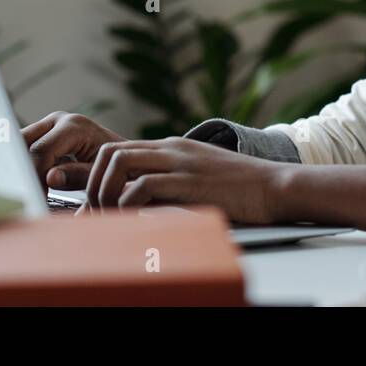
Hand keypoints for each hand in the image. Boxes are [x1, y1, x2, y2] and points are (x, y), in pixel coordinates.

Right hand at [21, 111, 127, 190]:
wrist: (125, 156)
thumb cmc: (117, 166)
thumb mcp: (99, 174)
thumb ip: (76, 176)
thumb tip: (49, 178)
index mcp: (74, 127)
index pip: (41, 150)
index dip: (34, 176)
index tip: (35, 198)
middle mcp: (59, 120)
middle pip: (24, 141)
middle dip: (22, 169)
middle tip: (26, 195)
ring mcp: (51, 124)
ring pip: (20, 142)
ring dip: (20, 165)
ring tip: (25, 190)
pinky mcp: (45, 133)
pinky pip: (25, 146)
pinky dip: (23, 163)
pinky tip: (27, 183)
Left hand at [78, 136, 285, 224]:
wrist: (275, 186)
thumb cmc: (241, 190)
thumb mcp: (199, 180)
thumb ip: (171, 185)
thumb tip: (139, 204)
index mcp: (173, 148)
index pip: (120, 149)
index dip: (97, 174)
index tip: (90, 201)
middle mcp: (172, 149)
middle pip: (111, 150)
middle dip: (93, 182)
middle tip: (94, 211)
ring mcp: (180, 162)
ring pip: (120, 162)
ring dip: (105, 191)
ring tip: (108, 216)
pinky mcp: (189, 181)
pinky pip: (142, 185)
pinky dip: (127, 203)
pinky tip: (132, 218)